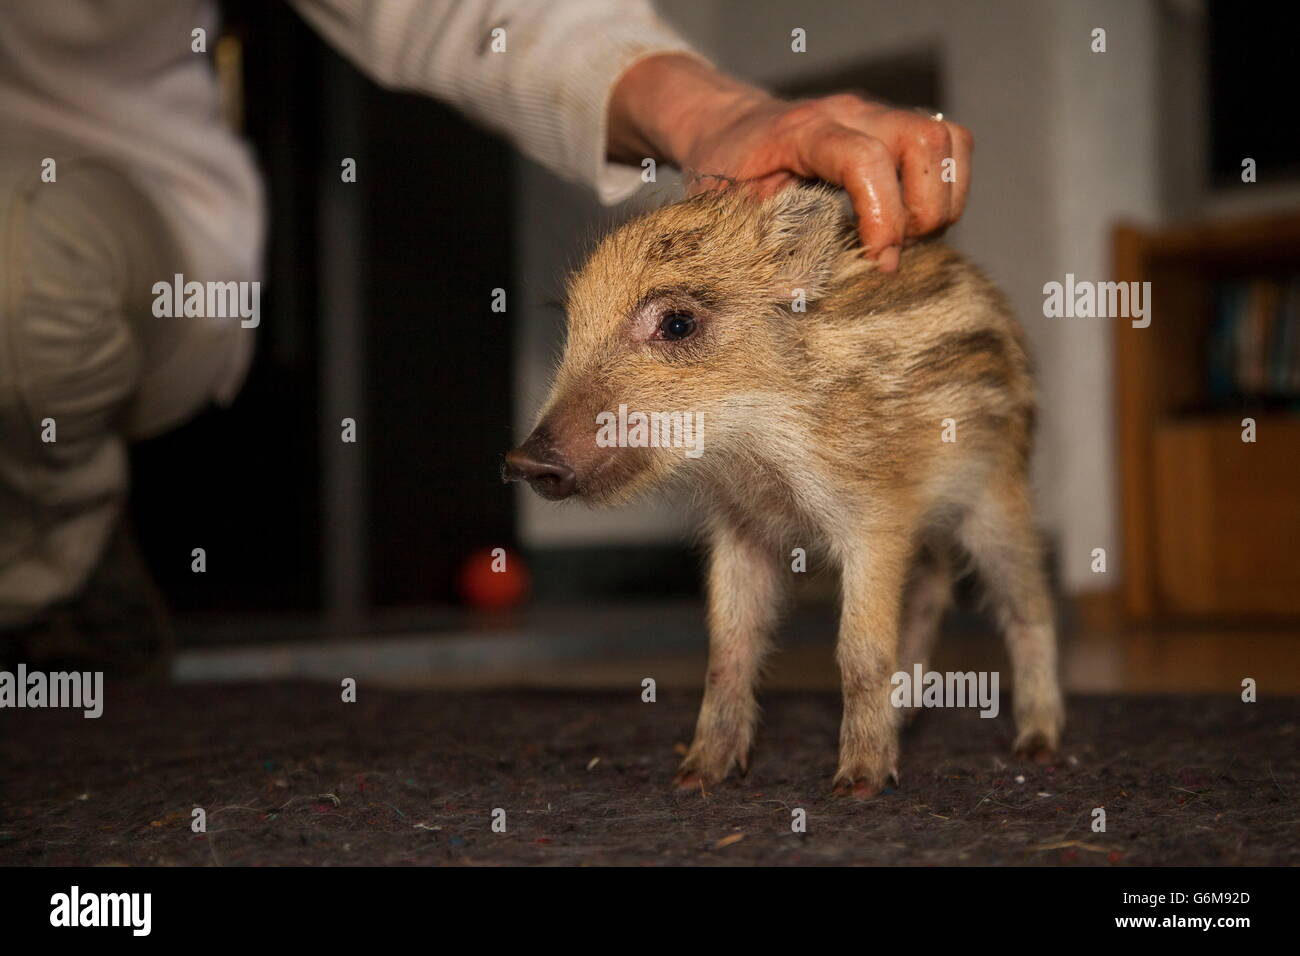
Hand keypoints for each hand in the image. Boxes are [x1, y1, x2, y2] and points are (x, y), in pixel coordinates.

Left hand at [608, 54, 972, 271]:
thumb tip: (804, 294)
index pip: (865, 159)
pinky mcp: (896, 128)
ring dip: (942, 200)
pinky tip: (914, 223)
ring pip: (948, 140)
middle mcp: (849, 113)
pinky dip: (946, 189)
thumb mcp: (730, 212)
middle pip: (924, 140)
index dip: (883, 216)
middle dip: (924, 210)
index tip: (880, 262)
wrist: (729, 128)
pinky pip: (950, 147)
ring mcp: (879, 115)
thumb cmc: (727, 172)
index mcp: (804, 131)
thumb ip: (765, 247)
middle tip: (893, 253)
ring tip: (909, 239)